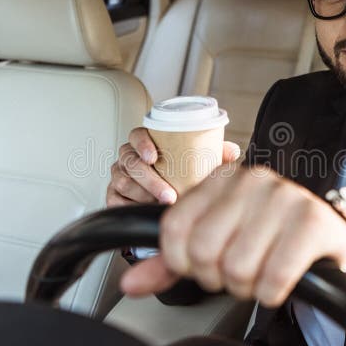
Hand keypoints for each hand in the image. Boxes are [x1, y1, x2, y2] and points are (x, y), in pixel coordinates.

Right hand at [106, 127, 240, 206]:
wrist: (165, 203)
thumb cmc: (178, 177)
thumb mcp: (197, 164)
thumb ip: (214, 154)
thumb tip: (232, 151)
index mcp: (145, 144)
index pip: (136, 135)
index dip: (142, 143)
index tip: (153, 156)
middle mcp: (129, 158)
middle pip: (130, 162)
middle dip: (149, 179)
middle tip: (168, 193)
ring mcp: (119, 177)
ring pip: (124, 182)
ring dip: (143, 194)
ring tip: (161, 203)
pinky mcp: (113, 196)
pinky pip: (115, 200)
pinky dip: (129, 205)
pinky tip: (143, 209)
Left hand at [120, 165, 345, 307]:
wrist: (329, 240)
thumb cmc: (267, 240)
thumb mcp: (216, 243)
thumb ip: (170, 262)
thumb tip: (129, 283)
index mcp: (221, 178)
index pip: (173, 229)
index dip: (182, 262)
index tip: (202, 264)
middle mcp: (252, 180)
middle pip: (203, 251)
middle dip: (218, 277)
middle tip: (236, 273)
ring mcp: (285, 197)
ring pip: (238, 267)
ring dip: (247, 288)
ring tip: (260, 274)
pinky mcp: (314, 222)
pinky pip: (273, 278)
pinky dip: (271, 293)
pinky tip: (280, 281)